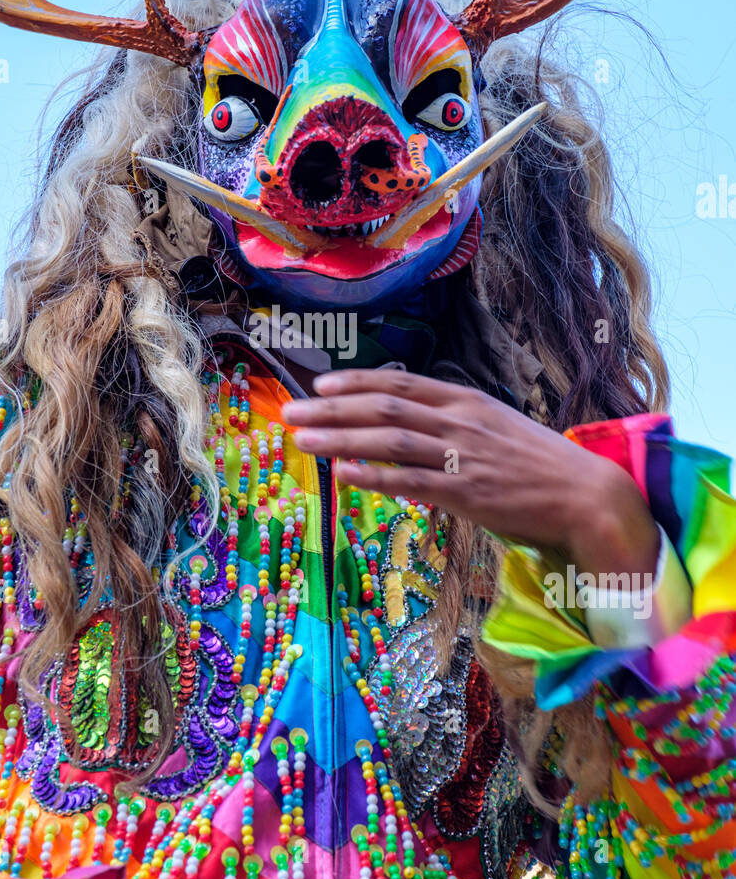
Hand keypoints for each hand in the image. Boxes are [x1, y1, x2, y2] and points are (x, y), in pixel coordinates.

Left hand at [282, 369, 659, 579]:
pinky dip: (372, 476)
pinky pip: (408, 482)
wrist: (587, 495)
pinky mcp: (466, 493)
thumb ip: (455, 423)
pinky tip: (341, 474)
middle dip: (332, 410)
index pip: (401, 384)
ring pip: (388, 440)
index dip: (357, 383)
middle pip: (383, 407)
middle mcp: (460, 421)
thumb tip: (413, 424)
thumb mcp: (498, 428)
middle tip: (292, 412)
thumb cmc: (540, 465)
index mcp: (467, 401)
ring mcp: (461, 456)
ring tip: (301, 440)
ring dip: (338, 439)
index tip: (322, 386)